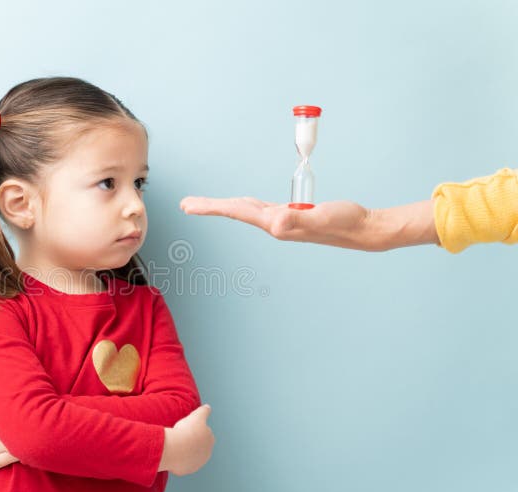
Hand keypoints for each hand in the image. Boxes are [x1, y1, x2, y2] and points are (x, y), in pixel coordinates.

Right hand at [159, 404, 214, 475]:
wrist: (176, 448)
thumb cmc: (187, 431)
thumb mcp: (196, 416)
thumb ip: (204, 411)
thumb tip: (208, 407)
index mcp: (210, 440)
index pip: (204, 434)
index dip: (196, 431)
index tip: (187, 429)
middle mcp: (206, 453)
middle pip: (198, 446)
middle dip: (191, 443)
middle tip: (180, 437)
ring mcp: (196, 463)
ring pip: (190, 456)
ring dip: (184, 452)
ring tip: (175, 445)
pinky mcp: (186, 469)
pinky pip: (181, 464)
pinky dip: (178, 460)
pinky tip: (172, 453)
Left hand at [180, 196, 437, 251]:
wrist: (363, 230)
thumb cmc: (345, 223)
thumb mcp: (322, 218)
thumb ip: (300, 220)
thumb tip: (276, 222)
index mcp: (276, 223)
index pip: (237, 211)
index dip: (212, 207)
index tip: (188, 206)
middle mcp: (275, 223)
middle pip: (236, 211)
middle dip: (210, 207)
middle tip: (185, 204)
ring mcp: (282, 220)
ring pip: (246, 209)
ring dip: (225, 206)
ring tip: (204, 204)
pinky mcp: (292, 215)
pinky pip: (260, 208)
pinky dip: (246, 203)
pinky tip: (243, 203)